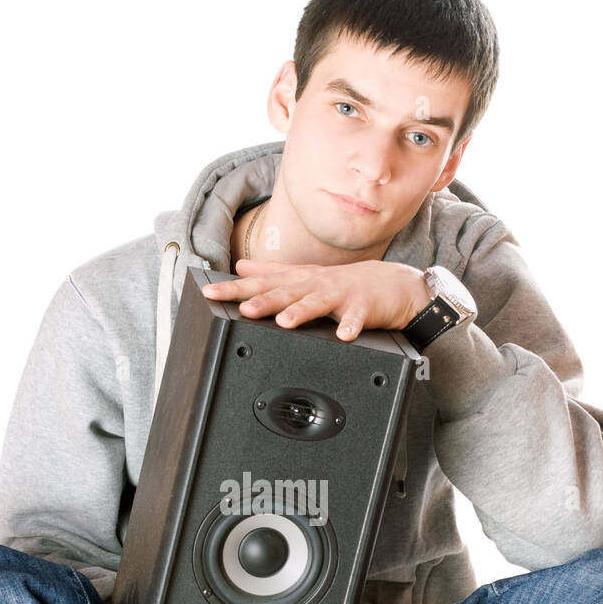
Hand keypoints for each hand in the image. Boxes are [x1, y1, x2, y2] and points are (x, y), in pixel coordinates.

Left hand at [202, 258, 430, 340]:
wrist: (394, 284)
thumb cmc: (346, 284)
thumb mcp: (306, 276)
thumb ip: (273, 273)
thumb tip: (242, 267)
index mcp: (300, 281)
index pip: (261, 283)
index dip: (234, 288)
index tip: (208, 293)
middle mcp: (316, 284)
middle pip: (285, 292)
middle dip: (263, 300)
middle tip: (243, 309)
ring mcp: (341, 295)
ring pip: (317, 303)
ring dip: (301, 312)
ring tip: (284, 322)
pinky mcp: (364, 308)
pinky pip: (357, 319)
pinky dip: (351, 326)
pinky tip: (343, 336)